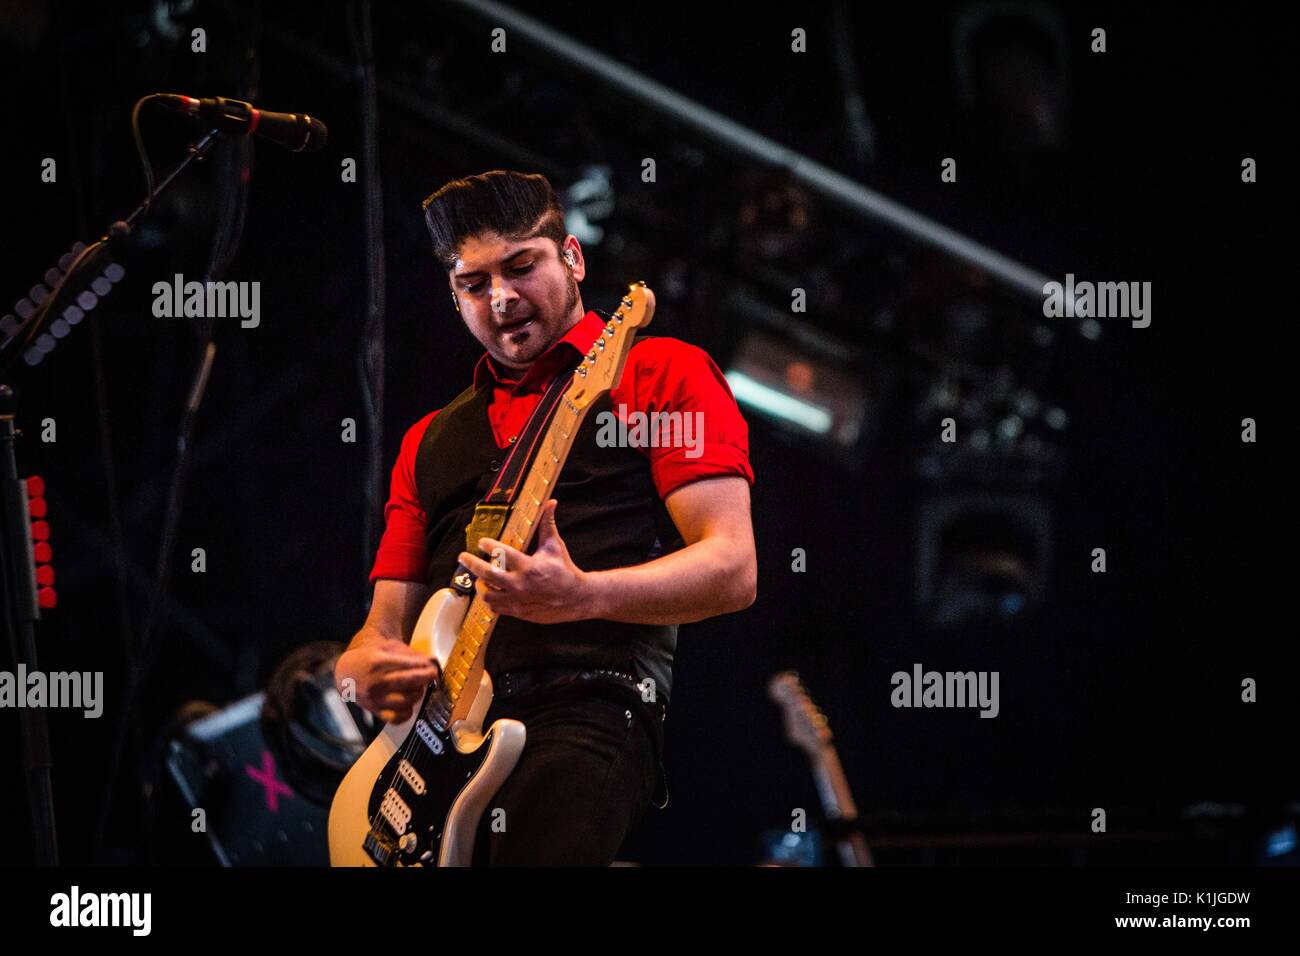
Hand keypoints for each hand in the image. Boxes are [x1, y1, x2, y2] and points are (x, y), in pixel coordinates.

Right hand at [335, 640, 440, 722]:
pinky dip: (407, 712)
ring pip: (405, 700)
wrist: (347, 672)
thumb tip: (431, 660)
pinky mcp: (375, 710)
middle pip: (408, 682)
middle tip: (431, 674)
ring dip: (417, 693)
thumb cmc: (371, 657)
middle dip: (425, 677)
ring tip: (418, 686)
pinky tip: (409, 703)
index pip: (407, 664)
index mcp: (378, 662)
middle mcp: (375, 681)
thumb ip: (410, 654)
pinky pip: (396, 718)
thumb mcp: (387, 648)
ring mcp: (375, 698)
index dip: (423, 665)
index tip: (432, 665)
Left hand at [458, 499, 591, 624]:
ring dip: (480, 584)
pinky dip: (490, 600)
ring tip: (479, 577)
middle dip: (472, 564)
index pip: (502, 554)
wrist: (576, 598)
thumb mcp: (555, 546)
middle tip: (463, 557)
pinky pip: (495, 608)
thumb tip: (551, 502)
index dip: (488, 545)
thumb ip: (547, 524)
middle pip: (487, 574)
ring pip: (488, 594)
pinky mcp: (518, 611)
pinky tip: (491, 592)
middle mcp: (521, 584)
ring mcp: (518, 600)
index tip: (482, 542)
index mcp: (530, 566)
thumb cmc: (564, 570)